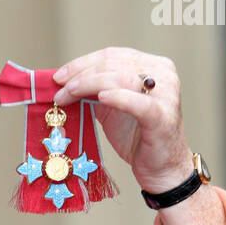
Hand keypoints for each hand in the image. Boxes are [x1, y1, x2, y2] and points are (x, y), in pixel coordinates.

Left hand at [52, 47, 193, 193]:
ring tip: (69, 94)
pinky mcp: (163, 117)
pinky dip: (118, 98)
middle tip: (59, 87)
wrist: (162, 169)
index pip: (114, 55)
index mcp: (153, 66)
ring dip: (90, 84)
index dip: (83, 62)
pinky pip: (139, 103)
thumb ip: (96, 92)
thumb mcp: (114, 109)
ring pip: (122, 78)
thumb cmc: (138, 138)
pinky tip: (101, 98)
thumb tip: (65, 84)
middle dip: (82, 74)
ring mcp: (165, 94)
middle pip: (115, 63)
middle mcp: (163, 74)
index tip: (60, 75)